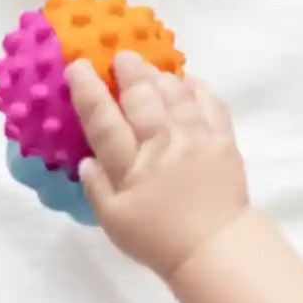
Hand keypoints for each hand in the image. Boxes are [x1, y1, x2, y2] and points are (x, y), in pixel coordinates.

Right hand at [67, 51, 249, 278]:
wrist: (214, 247)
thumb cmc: (158, 238)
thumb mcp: (113, 221)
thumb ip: (97, 187)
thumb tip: (86, 157)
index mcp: (132, 166)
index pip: (104, 121)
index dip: (89, 90)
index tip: (79, 66)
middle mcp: (163, 145)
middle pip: (143, 98)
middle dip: (129, 71)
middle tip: (120, 55)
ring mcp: (196, 138)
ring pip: (176, 95)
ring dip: (160, 75)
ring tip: (149, 66)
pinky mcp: (223, 140)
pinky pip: (211, 103)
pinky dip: (198, 88)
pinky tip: (189, 80)